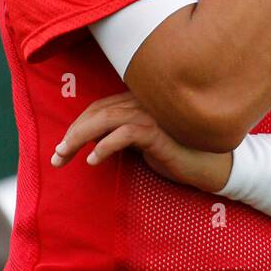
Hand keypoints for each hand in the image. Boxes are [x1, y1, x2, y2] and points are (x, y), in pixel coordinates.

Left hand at [50, 90, 232, 193]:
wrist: (214, 168)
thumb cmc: (180, 156)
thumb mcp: (145, 145)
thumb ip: (123, 136)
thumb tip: (92, 141)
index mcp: (140, 102)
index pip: (99, 107)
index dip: (77, 126)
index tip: (61, 149)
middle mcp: (145, 102)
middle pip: (98, 111)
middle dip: (72, 133)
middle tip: (56, 157)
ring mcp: (153, 114)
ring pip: (106, 118)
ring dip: (80, 138)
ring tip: (65, 156)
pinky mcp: (160, 131)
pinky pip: (126, 133)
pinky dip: (105, 145)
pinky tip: (93, 159)